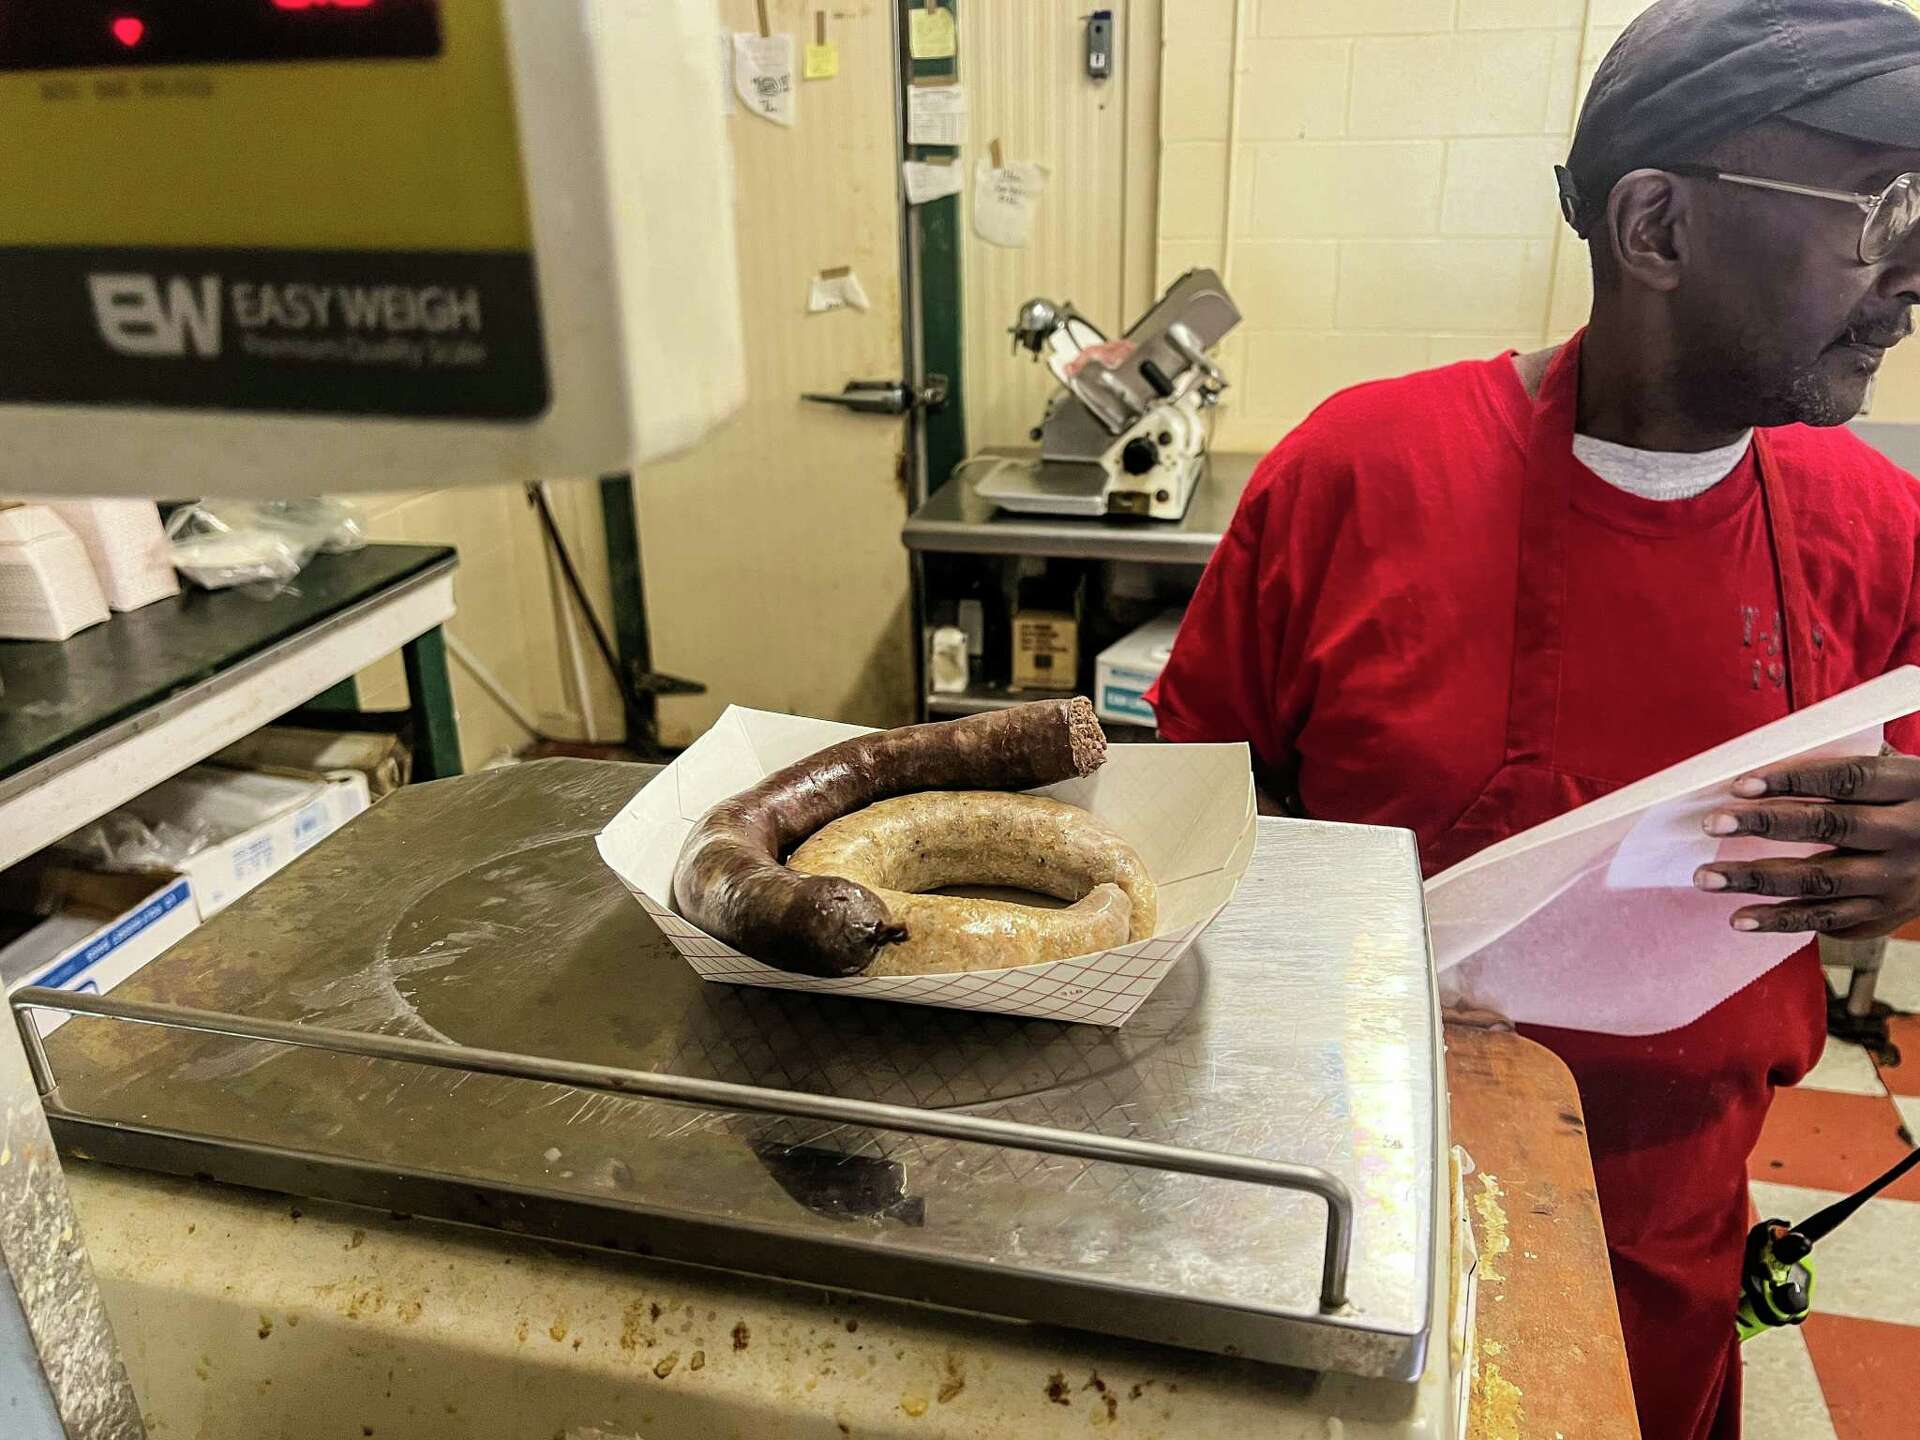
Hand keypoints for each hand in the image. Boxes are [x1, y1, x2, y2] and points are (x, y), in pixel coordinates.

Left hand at [1692, 755, 1919, 937]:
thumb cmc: (1909, 802)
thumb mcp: (1896, 775)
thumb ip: (1844, 765)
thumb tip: (1765, 760)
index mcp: (1912, 786)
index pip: (1847, 779)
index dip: (1793, 779)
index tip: (1740, 784)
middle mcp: (1909, 835)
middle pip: (1830, 827)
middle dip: (1765, 825)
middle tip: (1711, 823)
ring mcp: (1897, 880)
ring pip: (1820, 881)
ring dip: (1757, 879)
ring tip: (1706, 876)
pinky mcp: (1883, 915)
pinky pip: (1825, 919)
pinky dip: (1779, 920)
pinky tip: (1739, 917)